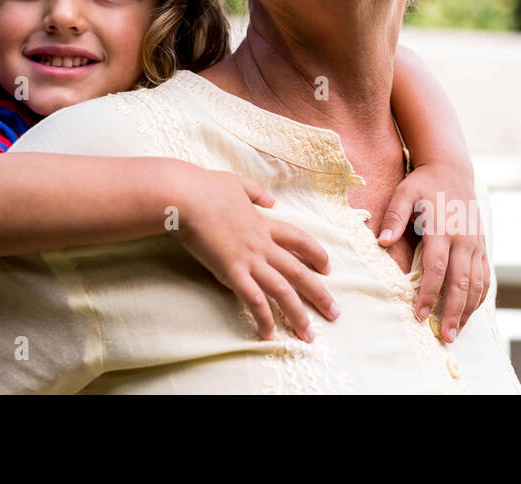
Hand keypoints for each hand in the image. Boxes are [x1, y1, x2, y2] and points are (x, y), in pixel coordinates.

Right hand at [168, 167, 337, 342]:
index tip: (327, 268)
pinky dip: (264, 319)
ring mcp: (249, 259)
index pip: (299, 239)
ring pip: (282, 291)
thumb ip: (256, 192)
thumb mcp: (237, 183)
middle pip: (299, 271)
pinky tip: (268, 336)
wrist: (186, 197)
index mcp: (263, 223)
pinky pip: (253, 300)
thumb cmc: (205, 187)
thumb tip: (271, 199)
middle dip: (319, 294)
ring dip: (297, 314)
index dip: (315, 254)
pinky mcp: (231, 272)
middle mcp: (262, 244)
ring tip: (309, 335)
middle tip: (334, 312)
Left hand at [375, 164, 488, 342]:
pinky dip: (480, 297)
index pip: (436, 268)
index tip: (419, 314)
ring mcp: (476, 244)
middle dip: (453, 311)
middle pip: (461, 282)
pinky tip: (470, 312)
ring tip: (456, 332)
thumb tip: (381, 240)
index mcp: (443, 229)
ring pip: (477, 284)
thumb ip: (394, 216)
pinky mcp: (482, 247)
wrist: (452, 170)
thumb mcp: (404, 192)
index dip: (428, 293)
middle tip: (444, 337)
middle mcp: (463, 240)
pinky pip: (486, 277)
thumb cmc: (424, 184)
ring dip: (468, 310)